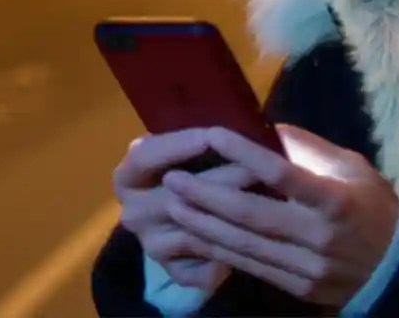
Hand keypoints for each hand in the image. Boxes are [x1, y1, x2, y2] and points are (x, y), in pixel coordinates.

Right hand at [112, 128, 257, 291]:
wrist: (194, 216)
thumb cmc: (195, 166)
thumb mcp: (190, 147)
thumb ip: (198, 139)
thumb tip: (240, 125)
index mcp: (128, 177)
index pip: (144, 158)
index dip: (178, 146)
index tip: (213, 135)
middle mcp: (133, 213)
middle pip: (174, 196)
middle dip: (222, 178)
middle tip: (259, 166)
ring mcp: (153, 245)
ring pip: (195, 230)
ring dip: (232, 214)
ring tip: (271, 196)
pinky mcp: (175, 273)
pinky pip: (203, 268)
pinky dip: (228, 259)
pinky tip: (254, 244)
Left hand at [161, 124, 398, 307]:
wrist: (396, 267)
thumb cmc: (372, 205)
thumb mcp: (350, 166)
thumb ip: (307, 148)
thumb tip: (263, 126)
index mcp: (335, 200)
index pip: (282, 175)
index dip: (244, 154)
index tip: (212, 135)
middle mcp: (319, 236)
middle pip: (253, 215)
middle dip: (207, 196)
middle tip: (172, 177)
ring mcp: (307, 267)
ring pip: (245, 245)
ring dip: (204, 225)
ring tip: (173, 204)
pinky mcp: (298, 287)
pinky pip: (251, 267)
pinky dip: (219, 250)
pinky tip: (195, 235)